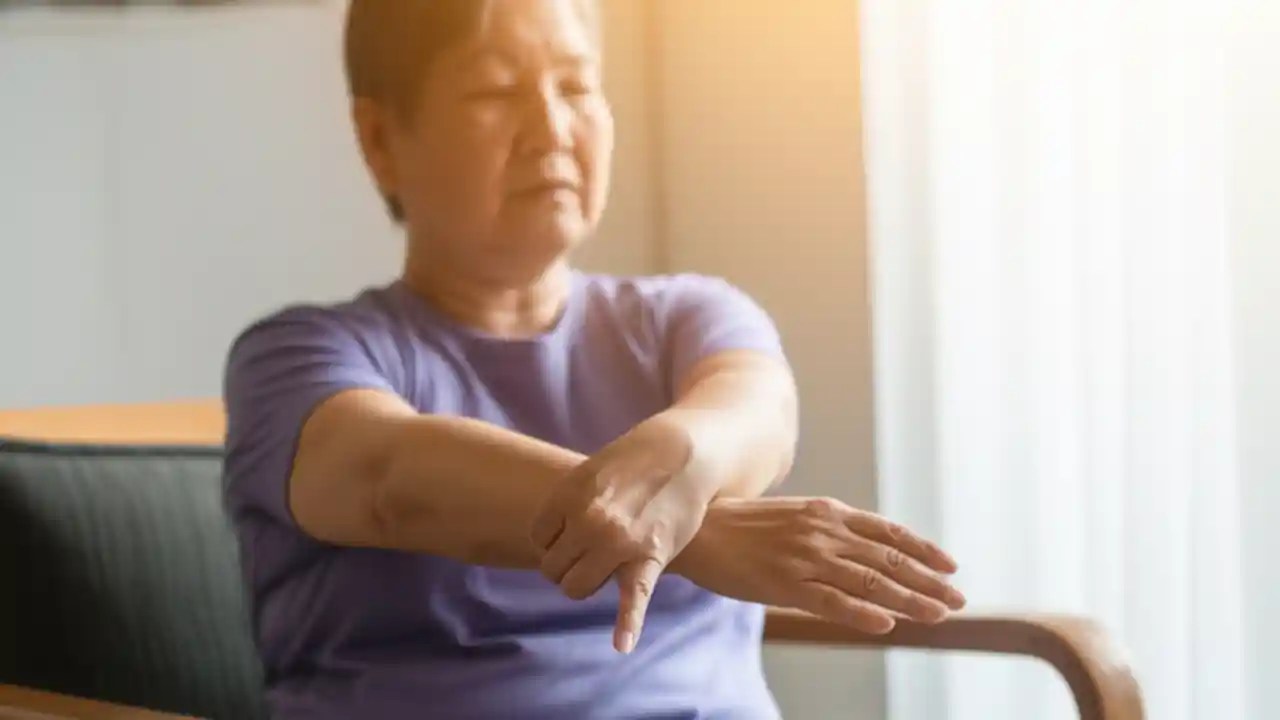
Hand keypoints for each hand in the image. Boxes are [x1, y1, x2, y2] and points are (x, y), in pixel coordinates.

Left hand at [530, 413, 717, 652]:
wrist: (683, 453)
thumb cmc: (633, 463)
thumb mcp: (589, 472)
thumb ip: (566, 505)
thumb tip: (548, 542)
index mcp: (568, 496)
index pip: (539, 540)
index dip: (556, 539)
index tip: (574, 531)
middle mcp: (588, 521)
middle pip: (554, 569)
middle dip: (568, 565)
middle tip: (589, 551)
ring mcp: (618, 542)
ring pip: (578, 588)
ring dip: (586, 582)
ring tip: (604, 567)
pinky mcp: (649, 558)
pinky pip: (634, 599)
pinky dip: (629, 625)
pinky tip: (622, 645)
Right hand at [673, 497, 965, 632]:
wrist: (695, 529)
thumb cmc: (741, 526)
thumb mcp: (793, 517)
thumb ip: (827, 531)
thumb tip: (861, 551)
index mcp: (827, 512)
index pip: (886, 532)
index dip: (922, 549)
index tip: (951, 566)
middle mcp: (823, 531)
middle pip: (886, 559)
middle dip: (927, 581)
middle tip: (958, 599)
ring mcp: (805, 557)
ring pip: (869, 581)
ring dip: (909, 599)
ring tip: (938, 614)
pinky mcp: (784, 583)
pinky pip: (831, 601)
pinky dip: (862, 612)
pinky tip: (887, 623)